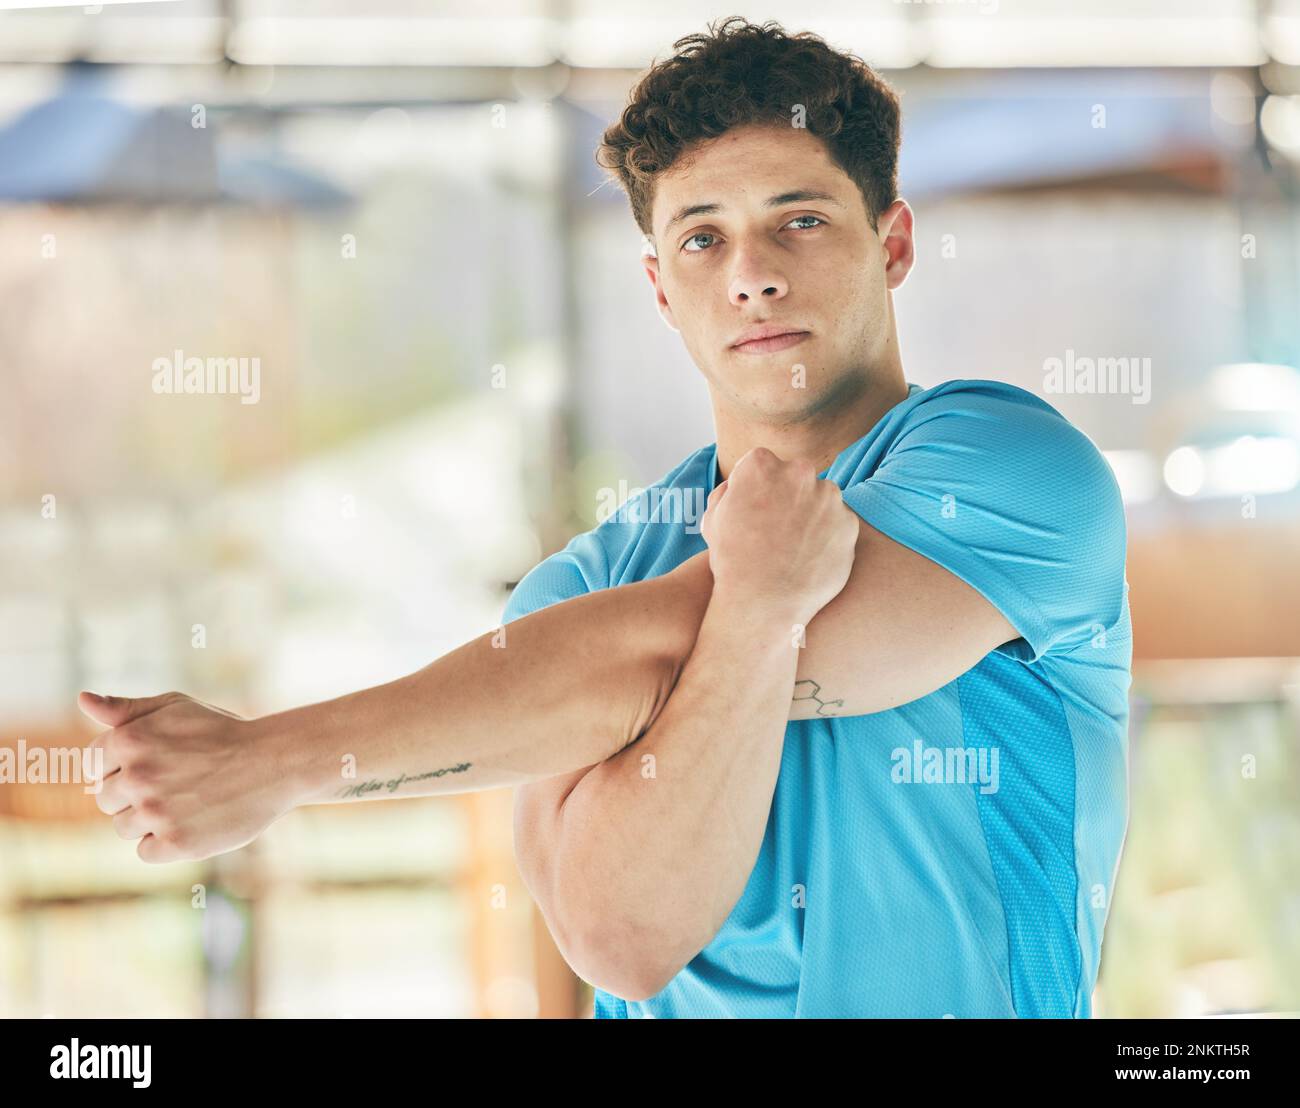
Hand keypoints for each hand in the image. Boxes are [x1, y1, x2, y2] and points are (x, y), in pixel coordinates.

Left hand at [77, 690, 295, 863]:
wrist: (275, 762)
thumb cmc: (221, 732)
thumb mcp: (175, 707)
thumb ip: (126, 709)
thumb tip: (82, 699)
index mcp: (130, 740)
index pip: (93, 765)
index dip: (123, 764)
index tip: (157, 760)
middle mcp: (138, 777)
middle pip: (106, 799)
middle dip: (134, 792)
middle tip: (176, 781)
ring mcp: (156, 813)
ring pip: (124, 827)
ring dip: (149, 818)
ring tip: (187, 799)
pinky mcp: (176, 843)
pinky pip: (146, 850)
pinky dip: (165, 841)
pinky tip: (192, 820)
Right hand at [700, 446, 858, 626]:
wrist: (763, 603)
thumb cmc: (732, 561)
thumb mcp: (713, 518)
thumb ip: (730, 490)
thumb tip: (742, 484)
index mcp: (760, 465)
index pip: (763, 464)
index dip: (757, 489)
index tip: (755, 511)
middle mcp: (798, 472)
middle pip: (796, 476)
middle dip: (789, 496)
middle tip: (776, 530)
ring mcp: (829, 498)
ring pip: (822, 498)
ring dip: (812, 515)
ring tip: (793, 548)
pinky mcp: (849, 524)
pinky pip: (839, 524)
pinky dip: (829, 537)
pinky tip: (810, 558)